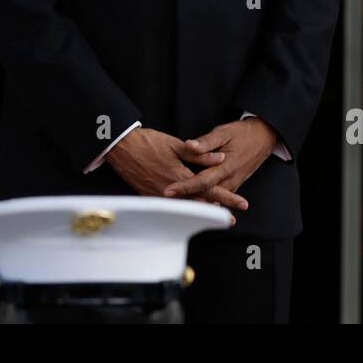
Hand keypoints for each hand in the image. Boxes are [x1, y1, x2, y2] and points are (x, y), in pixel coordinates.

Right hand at [106, 127, 248, 223]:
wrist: (120, 147)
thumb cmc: (148, 143)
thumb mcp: (176, 145)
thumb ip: (199, 154)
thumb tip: (221, 158)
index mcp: (179, 176)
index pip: (209, 189)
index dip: (227, 197)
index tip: (241, 204)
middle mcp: (171, 191)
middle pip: (199, 204)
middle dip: (216, 211)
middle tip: (231, 220)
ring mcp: (159, 196)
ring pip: (185, 209)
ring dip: (200, 212)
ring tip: (214, 216)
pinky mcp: (150, 197)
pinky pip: (171, 208)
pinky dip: (183, 210)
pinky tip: (189, 210)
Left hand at [162, 118, 277, 201]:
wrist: (263, 137)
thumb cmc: (242, 133)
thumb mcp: (224, 132)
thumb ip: (206, 142)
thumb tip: (190, 146)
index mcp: (226, 166)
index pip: (202, 181)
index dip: (185, 187)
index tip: (169, 191)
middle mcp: (230, 179)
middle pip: (206, 195)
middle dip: (186, 201)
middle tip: (167, 203)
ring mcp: (233, 184)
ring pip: (213, 199)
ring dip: (196, 204)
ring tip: (176, 207)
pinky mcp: (234, 184)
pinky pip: (219, 197)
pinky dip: (206, 201)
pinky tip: (194, 203)